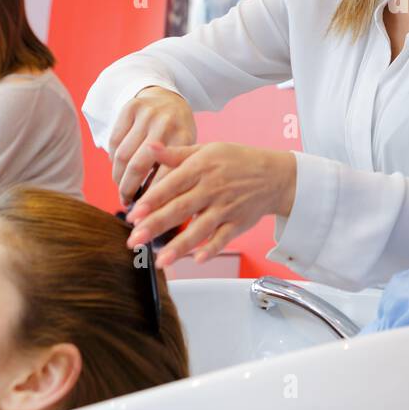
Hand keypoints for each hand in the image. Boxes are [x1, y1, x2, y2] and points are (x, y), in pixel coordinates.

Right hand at [108, 87, 197, 204]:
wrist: (168, 97)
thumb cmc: (178, 132)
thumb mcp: (187, 150)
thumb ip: (176, 173)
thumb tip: (160, 212)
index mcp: (184, 137)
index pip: (165, 174)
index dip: (153, 198)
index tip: (146, 215)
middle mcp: (165, 124)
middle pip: (137, 166)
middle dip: (128, 191)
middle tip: (127, 206)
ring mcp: (147, 114)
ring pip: (122, 156)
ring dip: (118, 178)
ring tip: (122, 191)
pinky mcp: (130, 108)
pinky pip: (114, 142)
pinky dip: (113, 160)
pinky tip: (118, 170)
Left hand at [124, 141, 296, 268]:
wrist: (275, 175)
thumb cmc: (238, 161)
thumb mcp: (207, 150)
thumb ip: (176, 153)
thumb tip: (149, 148)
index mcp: (201, 168)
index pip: (172, 185)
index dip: (151, 201)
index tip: (133, 214)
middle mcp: (213, 188)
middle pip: (180, 209)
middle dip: (155, 226)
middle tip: (135, 240)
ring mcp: (226, 208)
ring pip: (200, 229)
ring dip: (179, 246)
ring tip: (160, 260)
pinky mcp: (238, 223)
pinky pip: (223, 238)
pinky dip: (211, 249)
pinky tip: (197, 259)